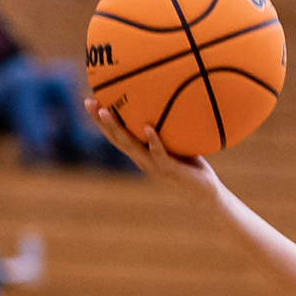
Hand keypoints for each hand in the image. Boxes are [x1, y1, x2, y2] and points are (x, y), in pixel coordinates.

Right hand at [85, 100, 222, 206]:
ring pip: (130, 146)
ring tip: (105, 111)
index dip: (102, 122)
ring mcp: (154, 166)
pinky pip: (159, 154)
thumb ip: (170, 129)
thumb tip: (170, 101)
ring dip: (116, 129)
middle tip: (88, 102)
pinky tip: (148, 127)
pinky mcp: (169, 170)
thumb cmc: (193, 167)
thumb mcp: (178, 144)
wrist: (206, 194)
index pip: (116, 136)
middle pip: (115, 139)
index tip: (91, 102)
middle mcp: (142, 160)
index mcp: (141, 154)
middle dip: (100, 121)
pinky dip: (153, 141)